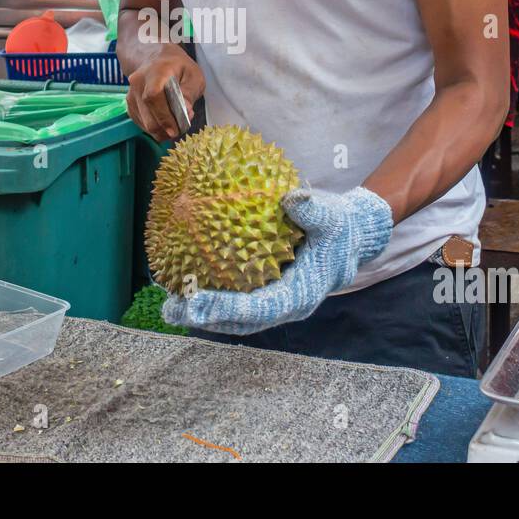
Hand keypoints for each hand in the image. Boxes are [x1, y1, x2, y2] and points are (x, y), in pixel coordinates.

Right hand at [125, 44, 203, 140]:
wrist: (155, 58)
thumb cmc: (177, 67)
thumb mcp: (193, 75)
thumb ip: (190, 93)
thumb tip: (186, 111)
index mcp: (156, 71)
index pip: (153, 96)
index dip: (164, 116)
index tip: (176, 129)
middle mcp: (138, 82)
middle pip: (148, 116)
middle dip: (166, 129)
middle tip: (182, 128)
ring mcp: (131, 95)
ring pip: (145, 124)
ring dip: (162, 130)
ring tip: (176, 122)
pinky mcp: (130, 105)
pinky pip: (142, 124)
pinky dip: (155, 129)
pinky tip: (165, 121)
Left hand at [161, 187, 393, 334]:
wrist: (350, 238)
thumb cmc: (339, 228)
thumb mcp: (334, 218)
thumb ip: (314, 211)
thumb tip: (293, 197)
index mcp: (300, 295)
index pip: (259, 308)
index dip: (227, 309)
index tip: (197, 303)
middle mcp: (284, 306)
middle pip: (240, 321)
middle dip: (205, 319)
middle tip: (172, 309)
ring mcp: (274, 302)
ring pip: (234, 317)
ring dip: (202, 313)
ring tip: (168, 305)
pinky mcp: (265, 293)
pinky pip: (235, 298)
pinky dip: (211, 295)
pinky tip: (184, 279)